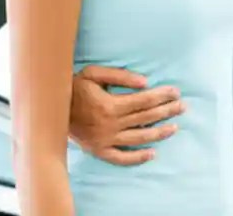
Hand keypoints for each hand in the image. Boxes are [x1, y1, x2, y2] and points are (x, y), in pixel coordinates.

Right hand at [69, 65, 184, 165]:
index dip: (163, 95)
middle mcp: (110, 124)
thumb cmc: (74, 87)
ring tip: (175, 127)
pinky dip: (137, 158)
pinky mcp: (99, 150)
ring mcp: (105, 140)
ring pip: (139, 137)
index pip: (145, 100)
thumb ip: (120, 76)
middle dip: (167, 111)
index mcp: (111, 105)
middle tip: (183, 107)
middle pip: (146, 117)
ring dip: (159, 133)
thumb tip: (145, 82)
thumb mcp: (94, 74)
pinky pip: (121, 158)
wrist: (50, 109)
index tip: (176, 92)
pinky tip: (152, 154)